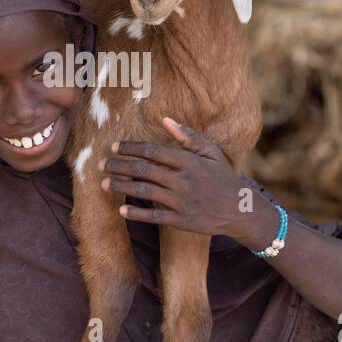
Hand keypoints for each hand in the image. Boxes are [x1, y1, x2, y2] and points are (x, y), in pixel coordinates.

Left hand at [98, 116, 272, 240]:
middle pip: (143, 170)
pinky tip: (121, 209)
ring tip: (104, 184)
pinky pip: (154, 216)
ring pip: (144, 192)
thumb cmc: (223, 178)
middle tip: (101, 164)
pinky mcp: (181, 221)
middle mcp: (183, 180)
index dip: (131, 148)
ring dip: (121, 186)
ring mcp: (181, 202)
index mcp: (188, 162)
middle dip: (119, 166)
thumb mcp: (211, 153)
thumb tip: (165, 120)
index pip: (152, 151)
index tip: (115, 147)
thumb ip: (188, 137)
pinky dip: (136, 213)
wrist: (240, 210)